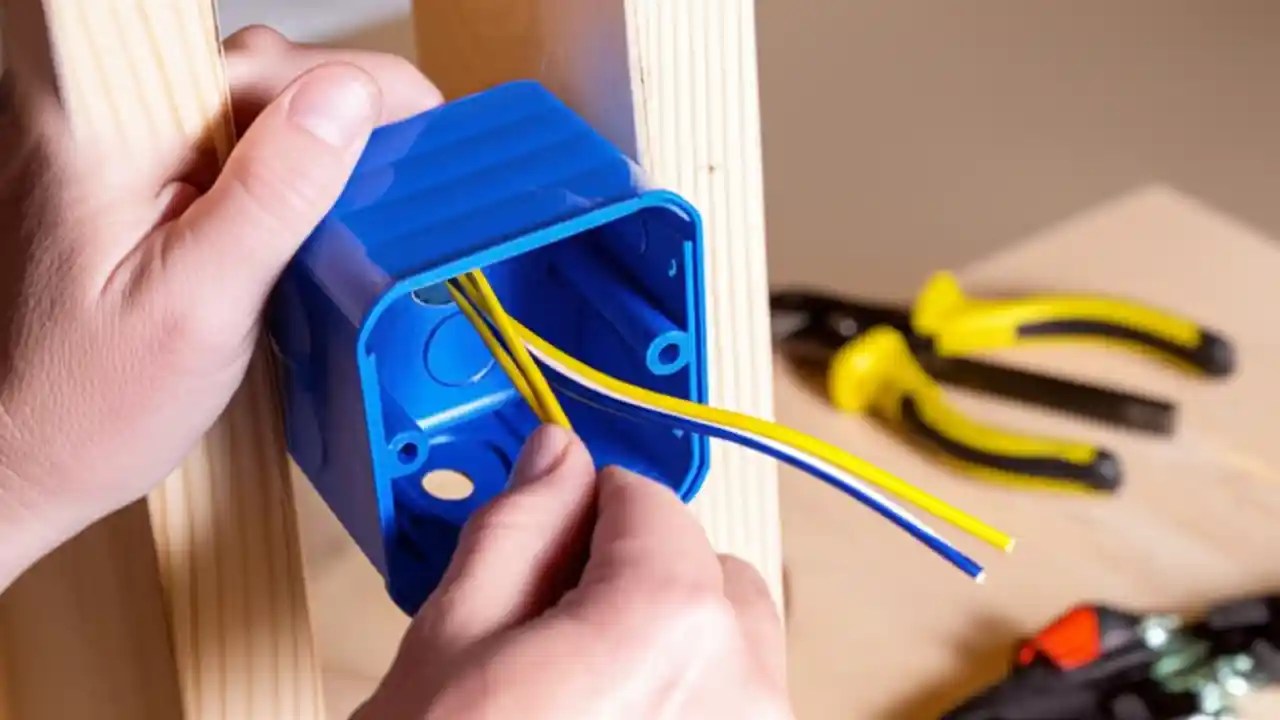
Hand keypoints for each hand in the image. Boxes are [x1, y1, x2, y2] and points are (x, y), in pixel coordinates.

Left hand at [0, 26, 442, 588]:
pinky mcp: (133, 180)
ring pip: (249, 109)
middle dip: (343, 119)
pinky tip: (305, 226)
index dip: (359, 88)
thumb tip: (346, 96)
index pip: (264, 64)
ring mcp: (117, 148)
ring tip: (360, 212)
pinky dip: (281, 177)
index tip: (428, 127)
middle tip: (405, 182)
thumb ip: (272, 194)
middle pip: (259, 75)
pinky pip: (228, 147)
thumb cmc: (91, 403)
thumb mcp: (200, 304)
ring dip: (315, 151)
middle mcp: (104, 120)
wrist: (28, 457)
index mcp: (109, 130)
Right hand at [356, 426, 792, 718]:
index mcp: (669, 624)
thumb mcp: (451, 643)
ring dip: (666, 640)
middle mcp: (743, 688)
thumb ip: (518, 528)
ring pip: (731, 643)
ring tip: (574, 692)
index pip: (649, 500)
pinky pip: (736, 706)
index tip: (551, 530)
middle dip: (635, 575)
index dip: (585, 509)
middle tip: (549, 622)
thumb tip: (554, 458)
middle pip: (706, 569)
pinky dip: (686, 699)